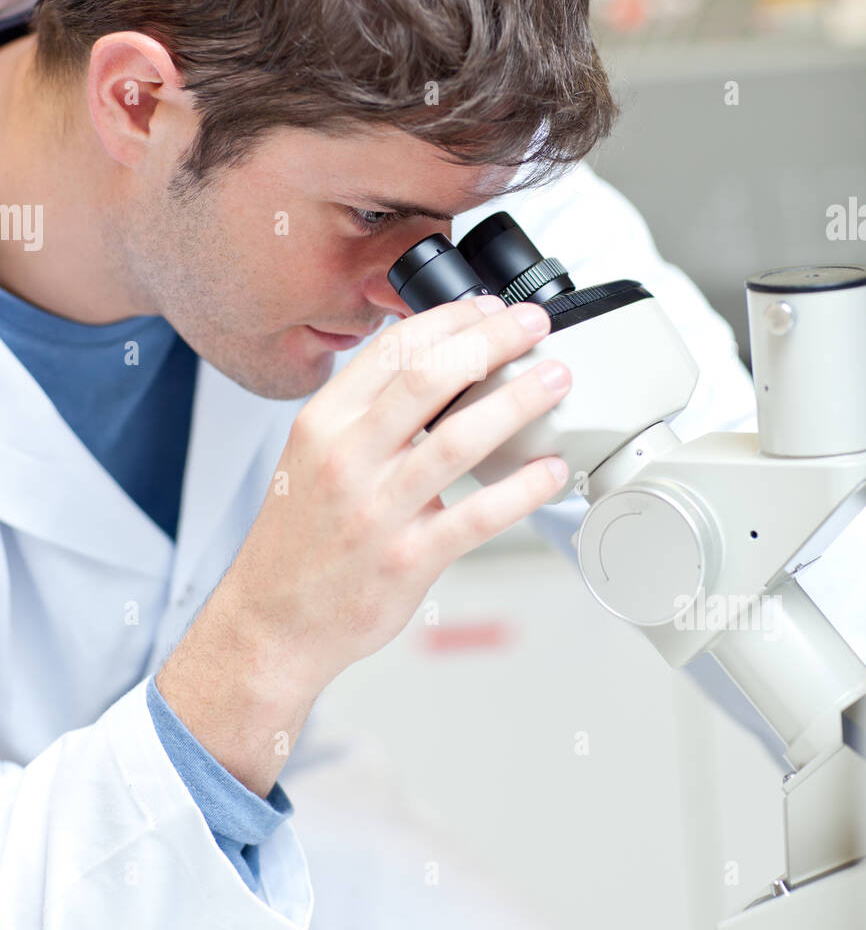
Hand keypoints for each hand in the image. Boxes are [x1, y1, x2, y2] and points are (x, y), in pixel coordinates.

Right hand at [225, 294, 571, 696]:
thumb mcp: (313, 456)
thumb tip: (436, 368)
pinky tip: (548, 471)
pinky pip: (477, 516)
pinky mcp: (408, 559)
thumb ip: (367, 412)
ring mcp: (378, 510)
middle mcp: (348, 458)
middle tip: (534, 325)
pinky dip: (522, 489)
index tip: (490, 308)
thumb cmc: (299, 541)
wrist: (273, 621)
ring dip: (518, 401)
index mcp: (324, 423)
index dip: (452, 318)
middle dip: (494, 340)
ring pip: (460, 439)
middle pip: (431, 377)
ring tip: (555, 381)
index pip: (394, 348)